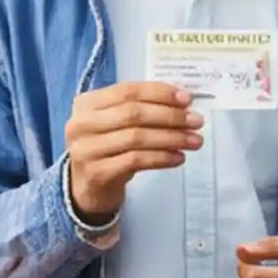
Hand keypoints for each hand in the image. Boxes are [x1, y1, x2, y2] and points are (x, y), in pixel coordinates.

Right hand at [64, 82, 203, 222]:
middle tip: (196, 121)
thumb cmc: (108, 147)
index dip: (160, 93)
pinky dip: (161, 158)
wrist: (88, 187)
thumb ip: (142, 108)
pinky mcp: (97, 173)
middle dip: (170, 116)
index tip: (187, 99)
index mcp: (87, 103)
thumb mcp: (116, 122)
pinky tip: (179, 157)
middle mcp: (81, 124)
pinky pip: (136, 161)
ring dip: (171, 138)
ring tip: (194, 140)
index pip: (127, 90)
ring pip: (137, 137)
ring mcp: (86, 150)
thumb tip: (182, 102)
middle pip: (133, 113)